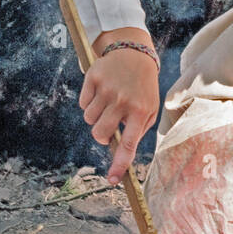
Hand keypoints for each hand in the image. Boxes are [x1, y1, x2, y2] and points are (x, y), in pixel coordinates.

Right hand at [79, 39, 159, 184]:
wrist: (134, 54)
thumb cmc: (143, 88)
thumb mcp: (150, 108)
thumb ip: (137, 130)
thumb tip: (122, 153)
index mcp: (141, 111)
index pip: (128, 145)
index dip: (120, 165)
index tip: (113, 180)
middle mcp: (123, 101)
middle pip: (99, 134)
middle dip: (101, 136)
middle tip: (108, 126)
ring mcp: (107, 89)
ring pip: (88, 119)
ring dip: (95, 117)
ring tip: (108, 104)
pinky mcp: (93, 78)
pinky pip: (82, 103)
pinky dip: (89, 102)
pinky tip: (101, 92)